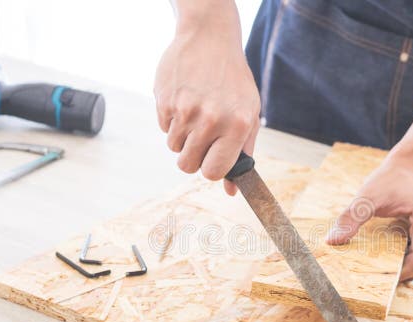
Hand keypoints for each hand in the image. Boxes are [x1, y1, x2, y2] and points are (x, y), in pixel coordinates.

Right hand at [154, 17, 260, 194]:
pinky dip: (172, 120)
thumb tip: (231, 190)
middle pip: (187, 165)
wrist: (210, 39)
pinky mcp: (165, 100)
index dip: (210, 169)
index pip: (213, 171)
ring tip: (195, 113)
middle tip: (201, 139)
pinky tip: (185, 100)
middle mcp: (210, 119)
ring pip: (174, 148)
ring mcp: (185, 110)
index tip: (212, 161)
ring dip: (182, 137)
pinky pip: (163, 128)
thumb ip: (242, 153)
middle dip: (193, 158)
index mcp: (236, 125)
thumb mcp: (249, 113)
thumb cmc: (233, 81)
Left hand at [326, 146, 412, 280]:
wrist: (412, 164)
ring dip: (409, 258)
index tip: (383, 275)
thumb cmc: (391, 179)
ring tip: (389, 250)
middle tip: (381, 267)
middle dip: (404, 267)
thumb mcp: (367, 197)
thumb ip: (350, 219)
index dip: (403, 273)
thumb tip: (331, 241)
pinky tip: (399, 241)